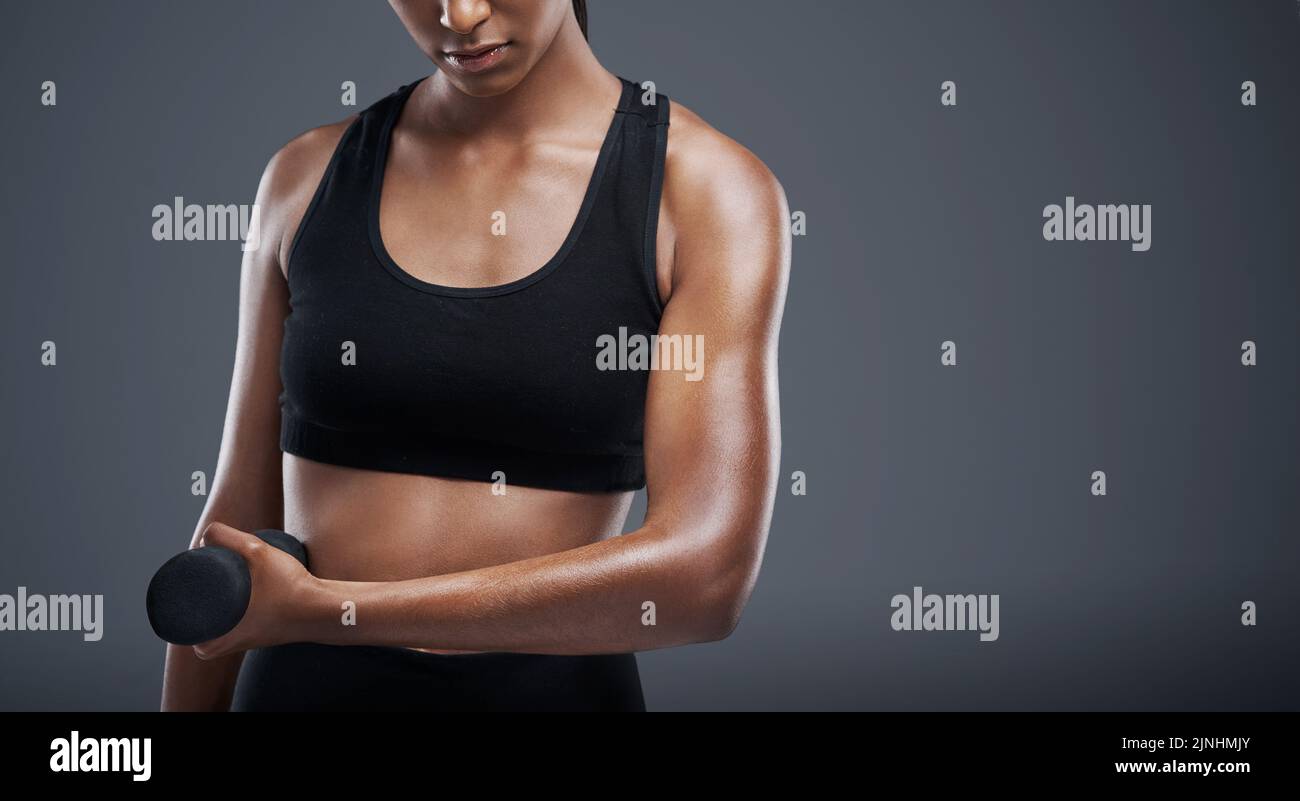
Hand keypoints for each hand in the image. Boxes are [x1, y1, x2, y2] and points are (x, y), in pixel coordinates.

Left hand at [192, 522, 319, 659]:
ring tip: (219, 584)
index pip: (183, 629)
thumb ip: (229, 538)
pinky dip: (235, 617)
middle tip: (203, 580)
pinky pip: (238, 630)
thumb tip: (207, 533)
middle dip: (196, 609)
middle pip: (198, 631)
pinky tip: (242, 597)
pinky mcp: (265, 636)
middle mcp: (230, 648)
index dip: (179, 608)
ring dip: (215, 613)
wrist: (327, 610)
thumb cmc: (289, 588)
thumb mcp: (256, 554)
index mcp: (216, 641)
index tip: (187, 585)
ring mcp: (249, 644)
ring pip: (218, 633)